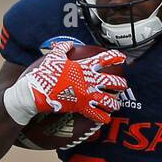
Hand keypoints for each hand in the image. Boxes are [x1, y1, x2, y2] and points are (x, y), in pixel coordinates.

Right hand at [5, 42, 128, 124]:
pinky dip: (103, 117)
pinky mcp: (82, 107)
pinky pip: (97, 114)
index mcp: (84, 66)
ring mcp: (87, 94)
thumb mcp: (54, 56)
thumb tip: (69, 44)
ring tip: (116, 104)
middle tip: (123, 85)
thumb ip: (64, 48)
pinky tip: (106, 118)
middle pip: (113, 81)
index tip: (122, 58)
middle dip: (121, 83)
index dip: (115, 57)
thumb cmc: (45, 73)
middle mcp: (89, 80)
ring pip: (109, 100)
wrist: (37, 90)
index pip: (104, 59)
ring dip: (115, 103)